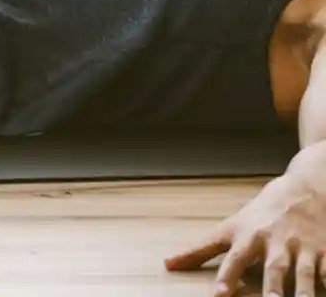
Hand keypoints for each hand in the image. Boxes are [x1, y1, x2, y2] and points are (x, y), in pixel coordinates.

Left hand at [165, 173, 325, 295]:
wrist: (305, 188)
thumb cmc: (260, 214)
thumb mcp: (229, 228)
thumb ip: (199, 249)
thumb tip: (167, 265)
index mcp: (250, 238)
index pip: (235, 260)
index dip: (226, 278)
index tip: (218, 296)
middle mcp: (276, 244)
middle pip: (274, 269)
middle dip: (273, 287)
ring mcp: (303, 248)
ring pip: (306, 274)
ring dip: (304, 292)